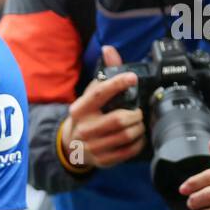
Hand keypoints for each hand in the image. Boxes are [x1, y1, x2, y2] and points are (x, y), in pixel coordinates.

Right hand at [60, 45, 144, 170]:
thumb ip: (103, 73)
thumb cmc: (86, 116)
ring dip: (139, 128)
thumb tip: (109, 49)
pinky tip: (137, 137)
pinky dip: (138, 143)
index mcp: (80, 109)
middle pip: (119, 119)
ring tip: (138, 123)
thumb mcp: (90, 95)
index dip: (118, 83)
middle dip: (135, 114)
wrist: (71, 146)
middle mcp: (84, 128)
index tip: (132, 78)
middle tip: (138, 111)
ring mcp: (92, 147)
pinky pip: (128, 151)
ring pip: (127, 135)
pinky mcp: (102, 160)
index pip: (99, 93)